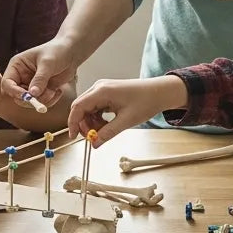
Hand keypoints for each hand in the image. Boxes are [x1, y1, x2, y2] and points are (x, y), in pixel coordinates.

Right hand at [1, 38, 77, 108]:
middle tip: (44, 97)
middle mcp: (21, 77)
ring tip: (54, 91)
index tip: (28, 96)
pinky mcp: (41, 91)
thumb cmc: (57, 51)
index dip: (14, 92)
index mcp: (17, 66)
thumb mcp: (47, 63)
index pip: (7, 83)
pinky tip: (57, 91)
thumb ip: (40, 79)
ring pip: (30, 101)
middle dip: (31, 99)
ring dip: (43, 100)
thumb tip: (32, 94)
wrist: (71, 53)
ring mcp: (31, 85)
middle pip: (16, 96)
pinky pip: (41, 102)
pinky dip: (50, 101)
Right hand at [67, 75, 187, 146]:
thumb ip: (108, 133)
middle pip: (80, 108)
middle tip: (93, 137)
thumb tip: (94, 144)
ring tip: (104, 131)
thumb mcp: (126, 121)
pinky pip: (95, 107)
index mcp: (101, 91)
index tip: (73, 137)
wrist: (159, 92)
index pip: (78, 107)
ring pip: (87, 109)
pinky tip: (107, 124)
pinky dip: (97, 118)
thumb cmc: (146, 101)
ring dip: (92, 122)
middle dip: (84, 124)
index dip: (73, 123)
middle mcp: (99, 88)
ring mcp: (102, 89)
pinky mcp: (107, 93)